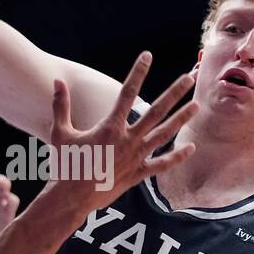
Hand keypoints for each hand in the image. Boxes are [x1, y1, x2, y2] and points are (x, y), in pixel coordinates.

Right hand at [44, 51, 197, 214]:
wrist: (71, 198)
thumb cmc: (64, 164)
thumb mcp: (60, 132)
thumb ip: (60, 105)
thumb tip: (56, 81)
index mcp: (110, 127)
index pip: (127, 93)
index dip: (137, 72)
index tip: (147, 56)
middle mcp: (127, 140)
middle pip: (156, 111)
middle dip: (174, 93)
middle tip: (189, 78)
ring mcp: (135, 157)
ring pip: (164, 134)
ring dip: (181, 119)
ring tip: (196, 106)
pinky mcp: (137, 174)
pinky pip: (161, 164)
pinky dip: (176, 157)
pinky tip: (191, 148)